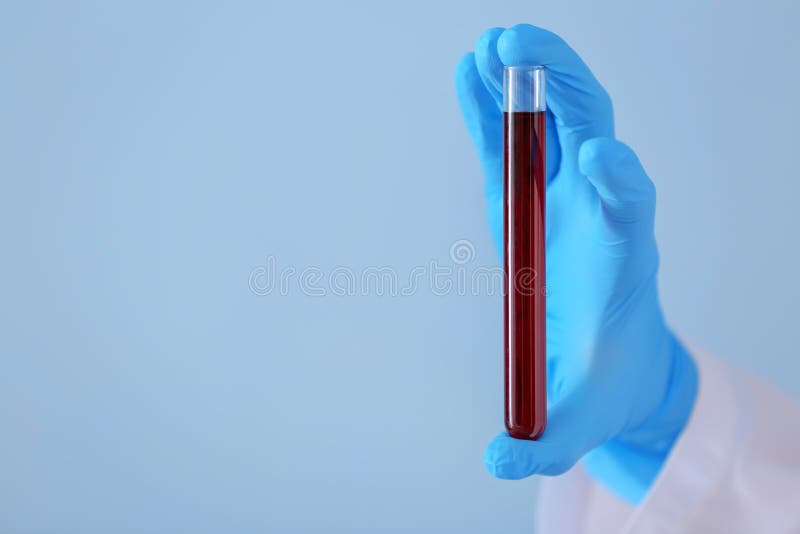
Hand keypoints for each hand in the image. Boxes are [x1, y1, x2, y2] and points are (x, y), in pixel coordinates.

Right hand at [455, 24, 697, 503]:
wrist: (618, 360)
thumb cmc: (603, 383)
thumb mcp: (580, 422)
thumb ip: (546, 445)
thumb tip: (500, 465)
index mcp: (619, 261)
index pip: (630, 211)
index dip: (618, 183)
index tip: (601, 159)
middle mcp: (598, 214)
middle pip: (594, 130)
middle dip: (563, 86)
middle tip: (517, 49)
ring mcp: (563, 196)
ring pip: (556, 119)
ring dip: (528, 78)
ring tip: (490, 47)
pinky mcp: (531, 196)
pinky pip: (514, 142)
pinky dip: (494, 108)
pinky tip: (470, 74)